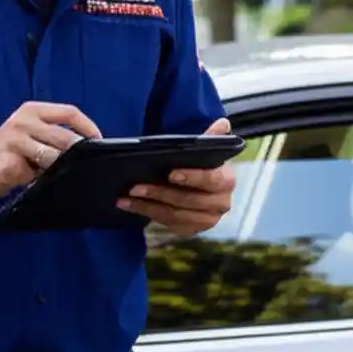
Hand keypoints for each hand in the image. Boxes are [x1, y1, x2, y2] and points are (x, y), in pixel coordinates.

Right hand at [0, 101, 102, 199]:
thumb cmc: (6, 152)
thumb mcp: (28, 134)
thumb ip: (52, 135)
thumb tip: (87, 147)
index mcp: (31, 110)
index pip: (70, 112)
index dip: (89, 127)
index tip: (99, 142)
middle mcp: (23, 121)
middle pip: (66, 137)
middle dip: (79, 155)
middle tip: (84, 166)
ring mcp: (14, 141)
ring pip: (54, 158)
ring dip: (59, 170)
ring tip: (54, 175)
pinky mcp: (8, 164)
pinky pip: (36, 176)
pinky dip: (42, 182)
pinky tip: (35, 183)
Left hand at [117, 118, 235, 235]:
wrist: (199, 187)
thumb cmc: (199, 165)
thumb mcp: (204, 151)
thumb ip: (211, 138)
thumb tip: (223, 122)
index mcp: (226, 181)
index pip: (211, 180)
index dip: (192, 177)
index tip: (170, 173)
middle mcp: (220, 204)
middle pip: (188, 200)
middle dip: (160, 193)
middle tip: (135, 186)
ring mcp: (206, 220)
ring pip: (175, 214)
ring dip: (148, 206)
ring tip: (126, 197)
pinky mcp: (192, 229)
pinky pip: (168, 224)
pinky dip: (147, 214)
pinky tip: (130, 205)